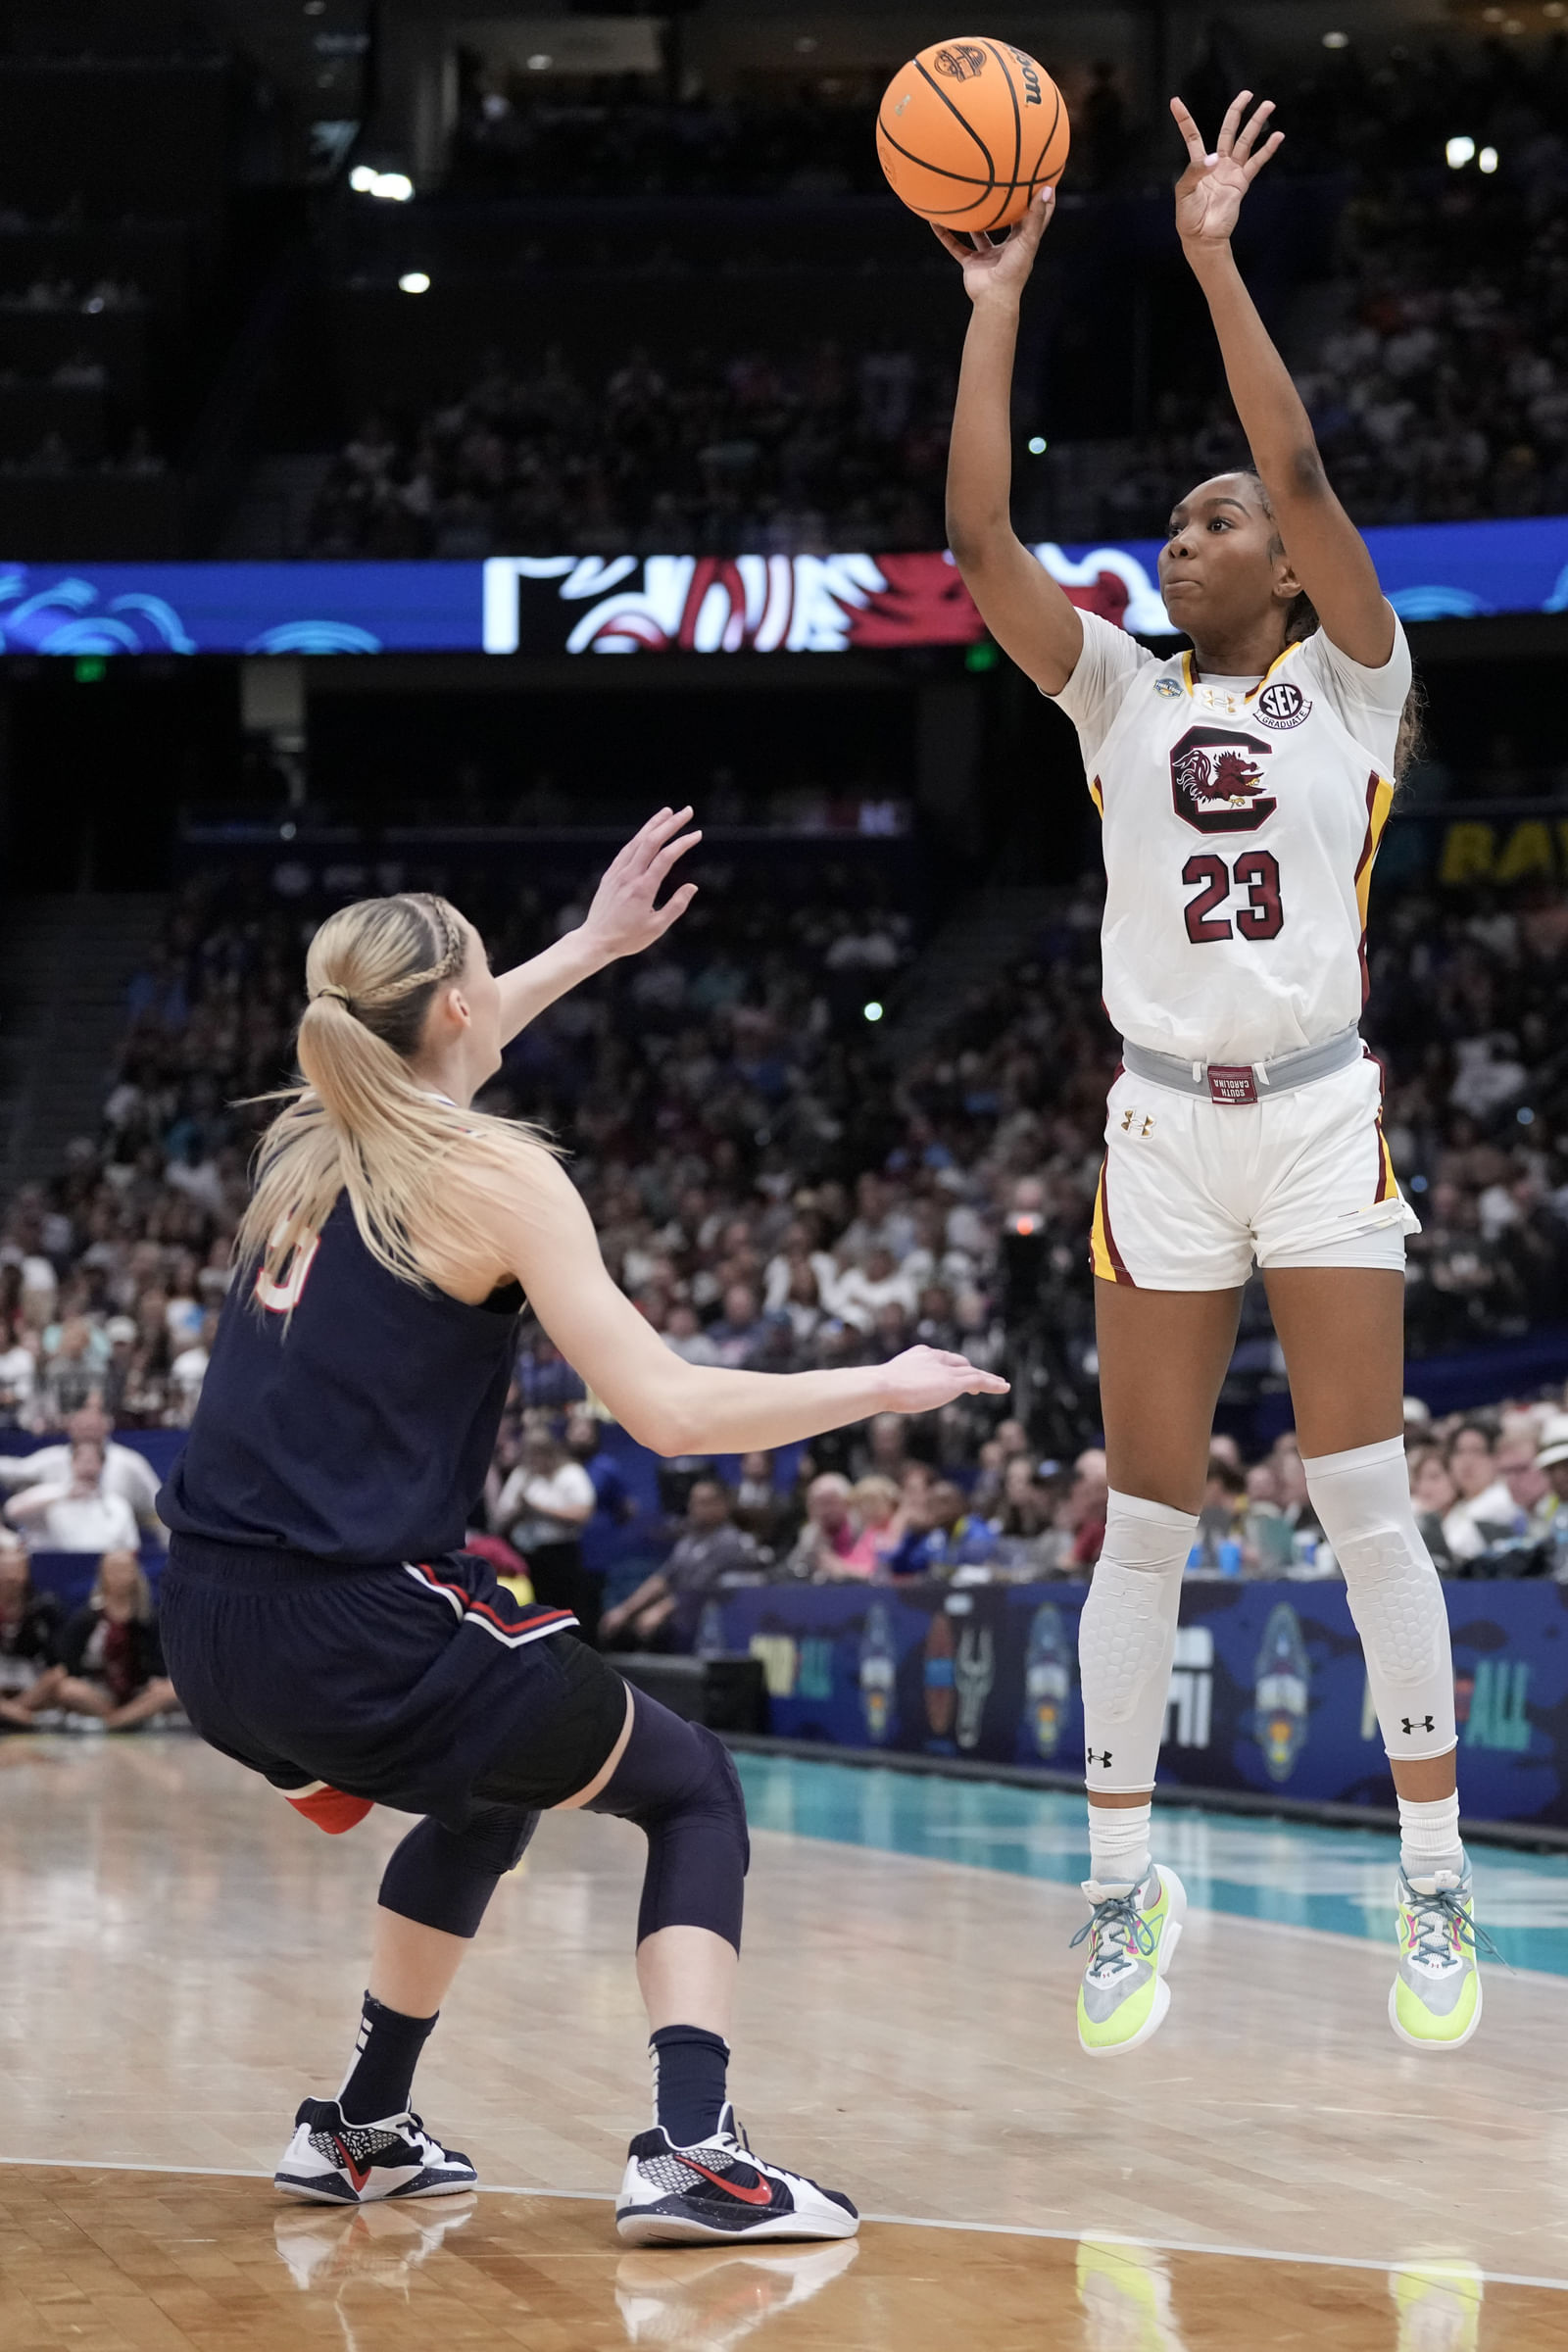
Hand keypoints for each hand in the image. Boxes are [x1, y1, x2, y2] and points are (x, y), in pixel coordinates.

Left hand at [579, 806, 700, 963]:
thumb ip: (676, 906)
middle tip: (687, 811)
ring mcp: (618, 873)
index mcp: (643, 888)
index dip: (683, 843)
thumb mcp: (657, 927)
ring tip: (667, 812)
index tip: (697, 834)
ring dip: (653, 824)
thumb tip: (692, 886)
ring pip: (636, 841)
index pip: (666, 857)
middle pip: (651, 841)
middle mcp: (629, 876)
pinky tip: (646, 833)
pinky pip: (626, 850)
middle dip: (670, 823)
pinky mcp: (610, 875)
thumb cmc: (627, 938)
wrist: (595, 940)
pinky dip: (638, 838)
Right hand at [879, 1346, 1008, 1413]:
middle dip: (971, 1371)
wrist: (881, 1385)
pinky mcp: (954, 1382)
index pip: (942, 1359)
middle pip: (960, 1363)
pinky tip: (1004, 1387)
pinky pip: (980, 1381)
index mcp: (920, 1354)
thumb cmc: (877, 1388)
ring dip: (988, 1378)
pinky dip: (994, 1383)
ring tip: (1001, 1383)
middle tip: (981, 1379)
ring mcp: (945, 1370)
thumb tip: (875, 1395)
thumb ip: (889, 1386)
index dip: (951, 1367)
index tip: (956, 1374)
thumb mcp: (885, 1384)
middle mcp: (935, 1358)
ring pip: (973, 1372)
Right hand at [930, 183, 1054, 305]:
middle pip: (1006, 222)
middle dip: (1004, 206)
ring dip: (971, 220)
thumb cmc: (1015, 269)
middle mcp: (1006, 247)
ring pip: (978, 233)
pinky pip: (955, 246)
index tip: (1038, 179)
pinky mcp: (971, 263)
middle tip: (999, 183)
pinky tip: (936, 221)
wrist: (994, 298)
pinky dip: (945, 235)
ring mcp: (988, 256)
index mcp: (1023, 242)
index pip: (1034, 218)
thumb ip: (1036, 215)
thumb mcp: (1028, 238)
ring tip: (964, 199)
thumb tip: (1048, 189)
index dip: (1038, 201)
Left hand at [1171, 91, 1282, 253]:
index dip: (1184, 119)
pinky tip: (1277, 136)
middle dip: (1237, 111)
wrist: (1203, 238)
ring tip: (1268, 105)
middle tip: (1247, 93)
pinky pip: (1257, 162)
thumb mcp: (1184, 192)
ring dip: (1257, 123)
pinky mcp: (1242, 182)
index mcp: (1198, 163)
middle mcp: (1217, 163)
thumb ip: (1196, 171)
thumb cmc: (1188, 217)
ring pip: (1246, 141)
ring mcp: (1231, 171)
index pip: (1192, 136)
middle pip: (1228, 130)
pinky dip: (1267, 150)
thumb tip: (1217, 158)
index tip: (1175, 101)